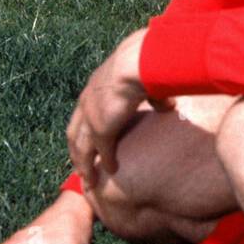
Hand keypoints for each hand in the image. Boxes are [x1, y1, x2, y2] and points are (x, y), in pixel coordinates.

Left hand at [66, 28, 147, 187]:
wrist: (137, 62)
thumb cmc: (144, 63)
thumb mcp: (147, 78)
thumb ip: (154, 94)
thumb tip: (168, 103)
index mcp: (96, 87)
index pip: (84, 113)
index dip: (85, 129)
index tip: (88, 142)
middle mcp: (87, 102)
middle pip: (74, 132)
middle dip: (76, 151)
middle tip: (80, 166)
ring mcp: (91, 116)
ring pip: (81, 147)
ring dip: (84, 164)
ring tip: (90, 180)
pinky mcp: (101, 128)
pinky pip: (100, 151)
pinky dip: (104, 162)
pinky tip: (111, 171)